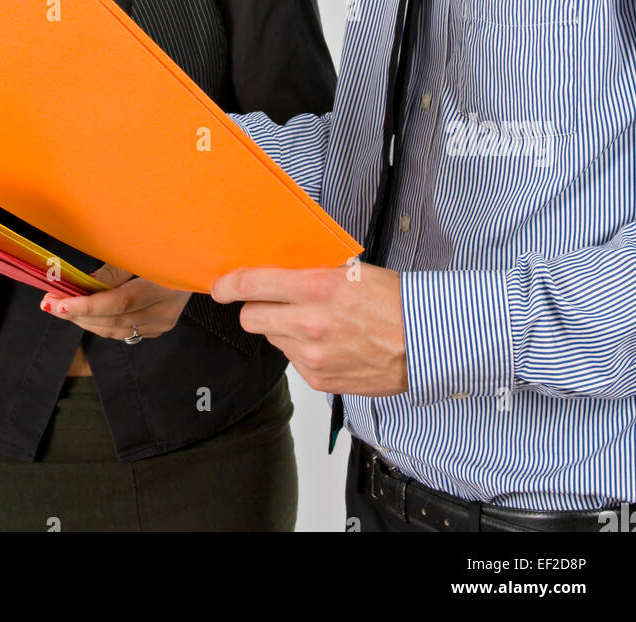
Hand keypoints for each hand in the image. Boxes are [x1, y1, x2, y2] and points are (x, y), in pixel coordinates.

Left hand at [40, 262, 192, 340]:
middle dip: (78, 314)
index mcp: (165, 284)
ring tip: (60, 308)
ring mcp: (164, 323)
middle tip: (49, 304)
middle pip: (115, 320)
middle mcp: (166, 310)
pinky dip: (100, 324)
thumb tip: (82, 284)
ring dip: (84, 321)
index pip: (121, 302)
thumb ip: (113, 270)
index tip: (59, 303)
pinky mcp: (159, 329)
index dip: (88, 305)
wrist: (200, 259)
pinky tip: (83, 314)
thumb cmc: (168, 247)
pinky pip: (123, 332)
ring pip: (115, 330)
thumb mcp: (142, 250)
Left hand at [211, 261, 408, 395]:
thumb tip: (276, 267)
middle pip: (251, 318)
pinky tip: (327, 342)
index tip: (220, 287)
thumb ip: (310, 270)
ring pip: (272, 338)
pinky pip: (292, 360)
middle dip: (257, 308)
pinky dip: (301, 350)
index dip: (228, 285)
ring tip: (314, 322)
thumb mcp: (350, 271)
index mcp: (317, 288)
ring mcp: (312, 356)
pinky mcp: (318, 379)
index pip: (252, 285)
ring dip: (282, 329)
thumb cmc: (393, 302)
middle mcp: (310, 324)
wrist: (424, 343)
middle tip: (272, 303)